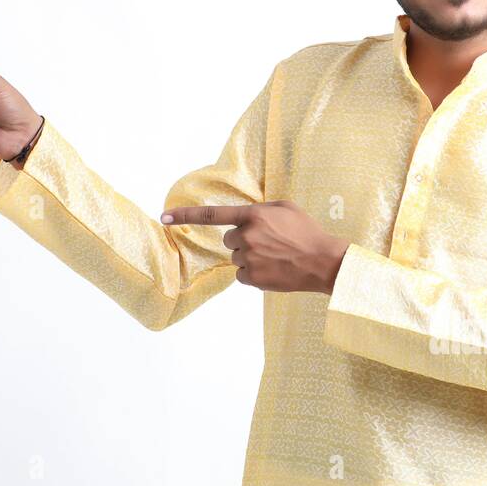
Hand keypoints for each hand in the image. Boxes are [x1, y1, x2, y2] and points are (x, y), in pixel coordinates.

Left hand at [160, 200, 350, 294]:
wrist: (322, 261)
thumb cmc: (307, 231)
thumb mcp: (285, 207)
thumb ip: (261, 209)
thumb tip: (246, 216)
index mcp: (252, 215)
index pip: (211, 215)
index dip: (185, 216)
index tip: (164, 216)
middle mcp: (246, 236)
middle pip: (229, 239)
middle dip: (244, 241)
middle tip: (268, 243)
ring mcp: (248, 258)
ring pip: (236, 258)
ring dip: (250, 257)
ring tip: (275, 257)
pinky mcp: (252, 278)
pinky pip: (242, 275)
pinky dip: (253, 273)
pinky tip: (272, 269)